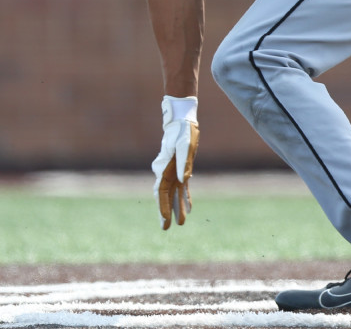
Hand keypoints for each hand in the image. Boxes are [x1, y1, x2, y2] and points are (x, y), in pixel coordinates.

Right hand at [151, 95, 198, 229]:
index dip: (162, 205)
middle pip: (164, 196)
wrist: (182, 122)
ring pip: (173, 194)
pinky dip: (185, 198)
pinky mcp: (181, 169)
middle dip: (165, 211)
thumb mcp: (184, 145)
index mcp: (163, 168)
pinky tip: (189, 210)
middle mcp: (165, 172)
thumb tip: (184, 180)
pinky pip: (182, 187)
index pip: (161, 191)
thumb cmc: (182, 132)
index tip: (164, 217)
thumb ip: (183, 163)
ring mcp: (172, 172)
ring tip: (179, 223)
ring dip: (176, 208)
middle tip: (166, 228)